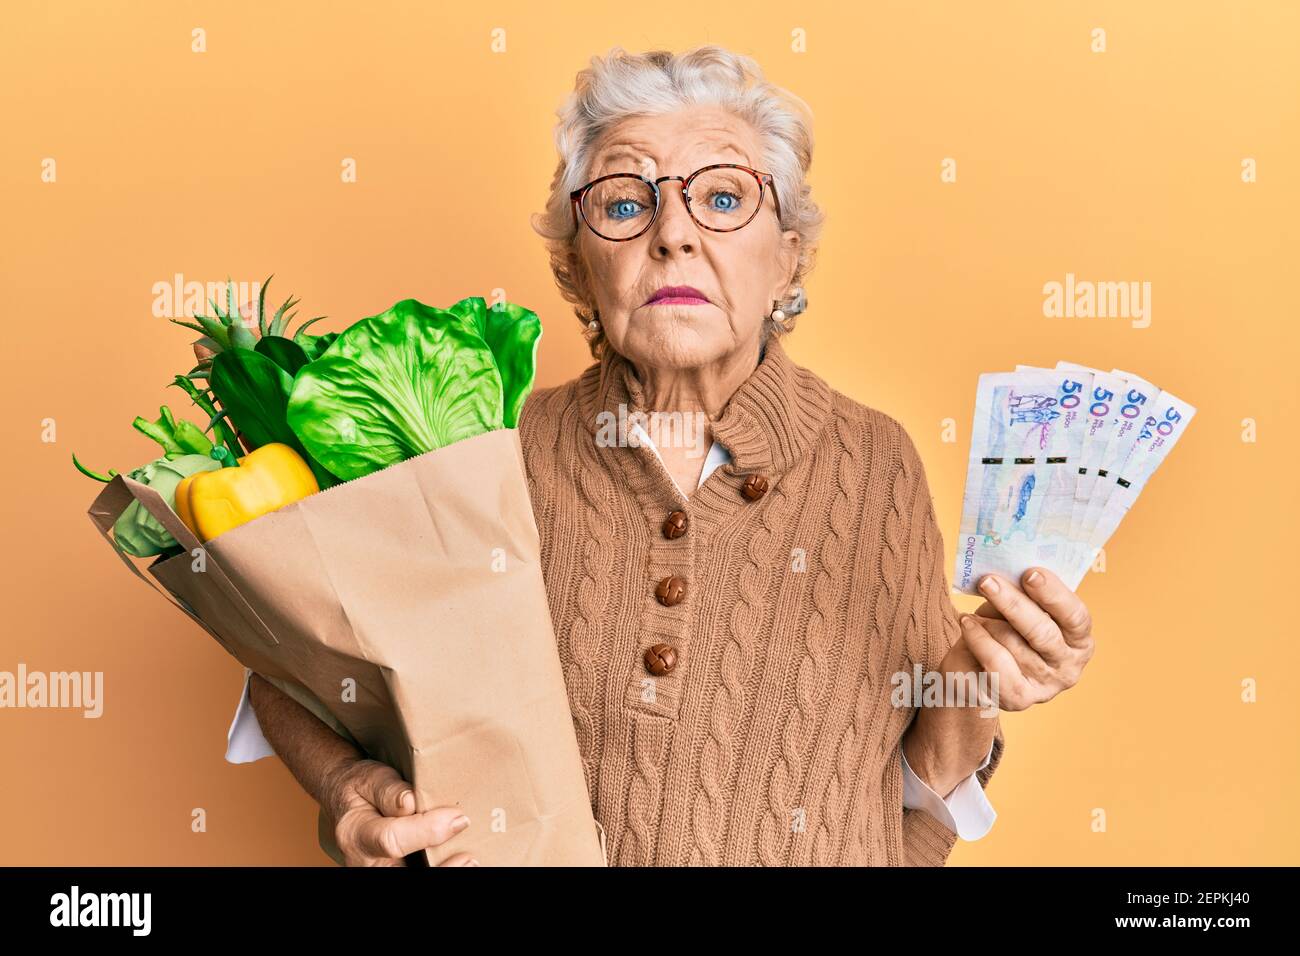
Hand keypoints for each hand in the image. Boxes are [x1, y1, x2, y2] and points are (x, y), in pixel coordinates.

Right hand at [322, 757, 478, 866]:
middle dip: (440, 869)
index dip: (428, 830)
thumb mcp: (369, 778)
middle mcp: (365, 861)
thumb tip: (409, 803)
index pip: (392, 839)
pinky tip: (459, 863)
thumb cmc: (360, 788)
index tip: (458, 818)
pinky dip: (440, 868)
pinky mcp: (392, 871)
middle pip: (403, 873)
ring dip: (443, 872)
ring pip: (412, 877)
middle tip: (469, 858)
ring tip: (470, 863)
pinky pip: (416, 874)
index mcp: (356, 833)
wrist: (344, 803)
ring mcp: (378, 870)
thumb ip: (388, 790)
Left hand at [948, 566, 1094, 711]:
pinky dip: (977, 639)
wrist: (976, 671)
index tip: (1030, 573)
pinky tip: (966, 624)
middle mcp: (1068, 668)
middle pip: (1042, 632)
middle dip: (1012, 603)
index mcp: (1080, 641)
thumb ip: (1024, 595)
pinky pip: (994, 663)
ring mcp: (1045, 688)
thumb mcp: (1020, 609)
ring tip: (972, 611)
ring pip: (1013, 645)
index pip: (1076, 616)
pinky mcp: (1018, 700)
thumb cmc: (1005, 630)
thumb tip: (1008, 574)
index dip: (1054, 593)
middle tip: (987, 581)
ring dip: (988, 623)